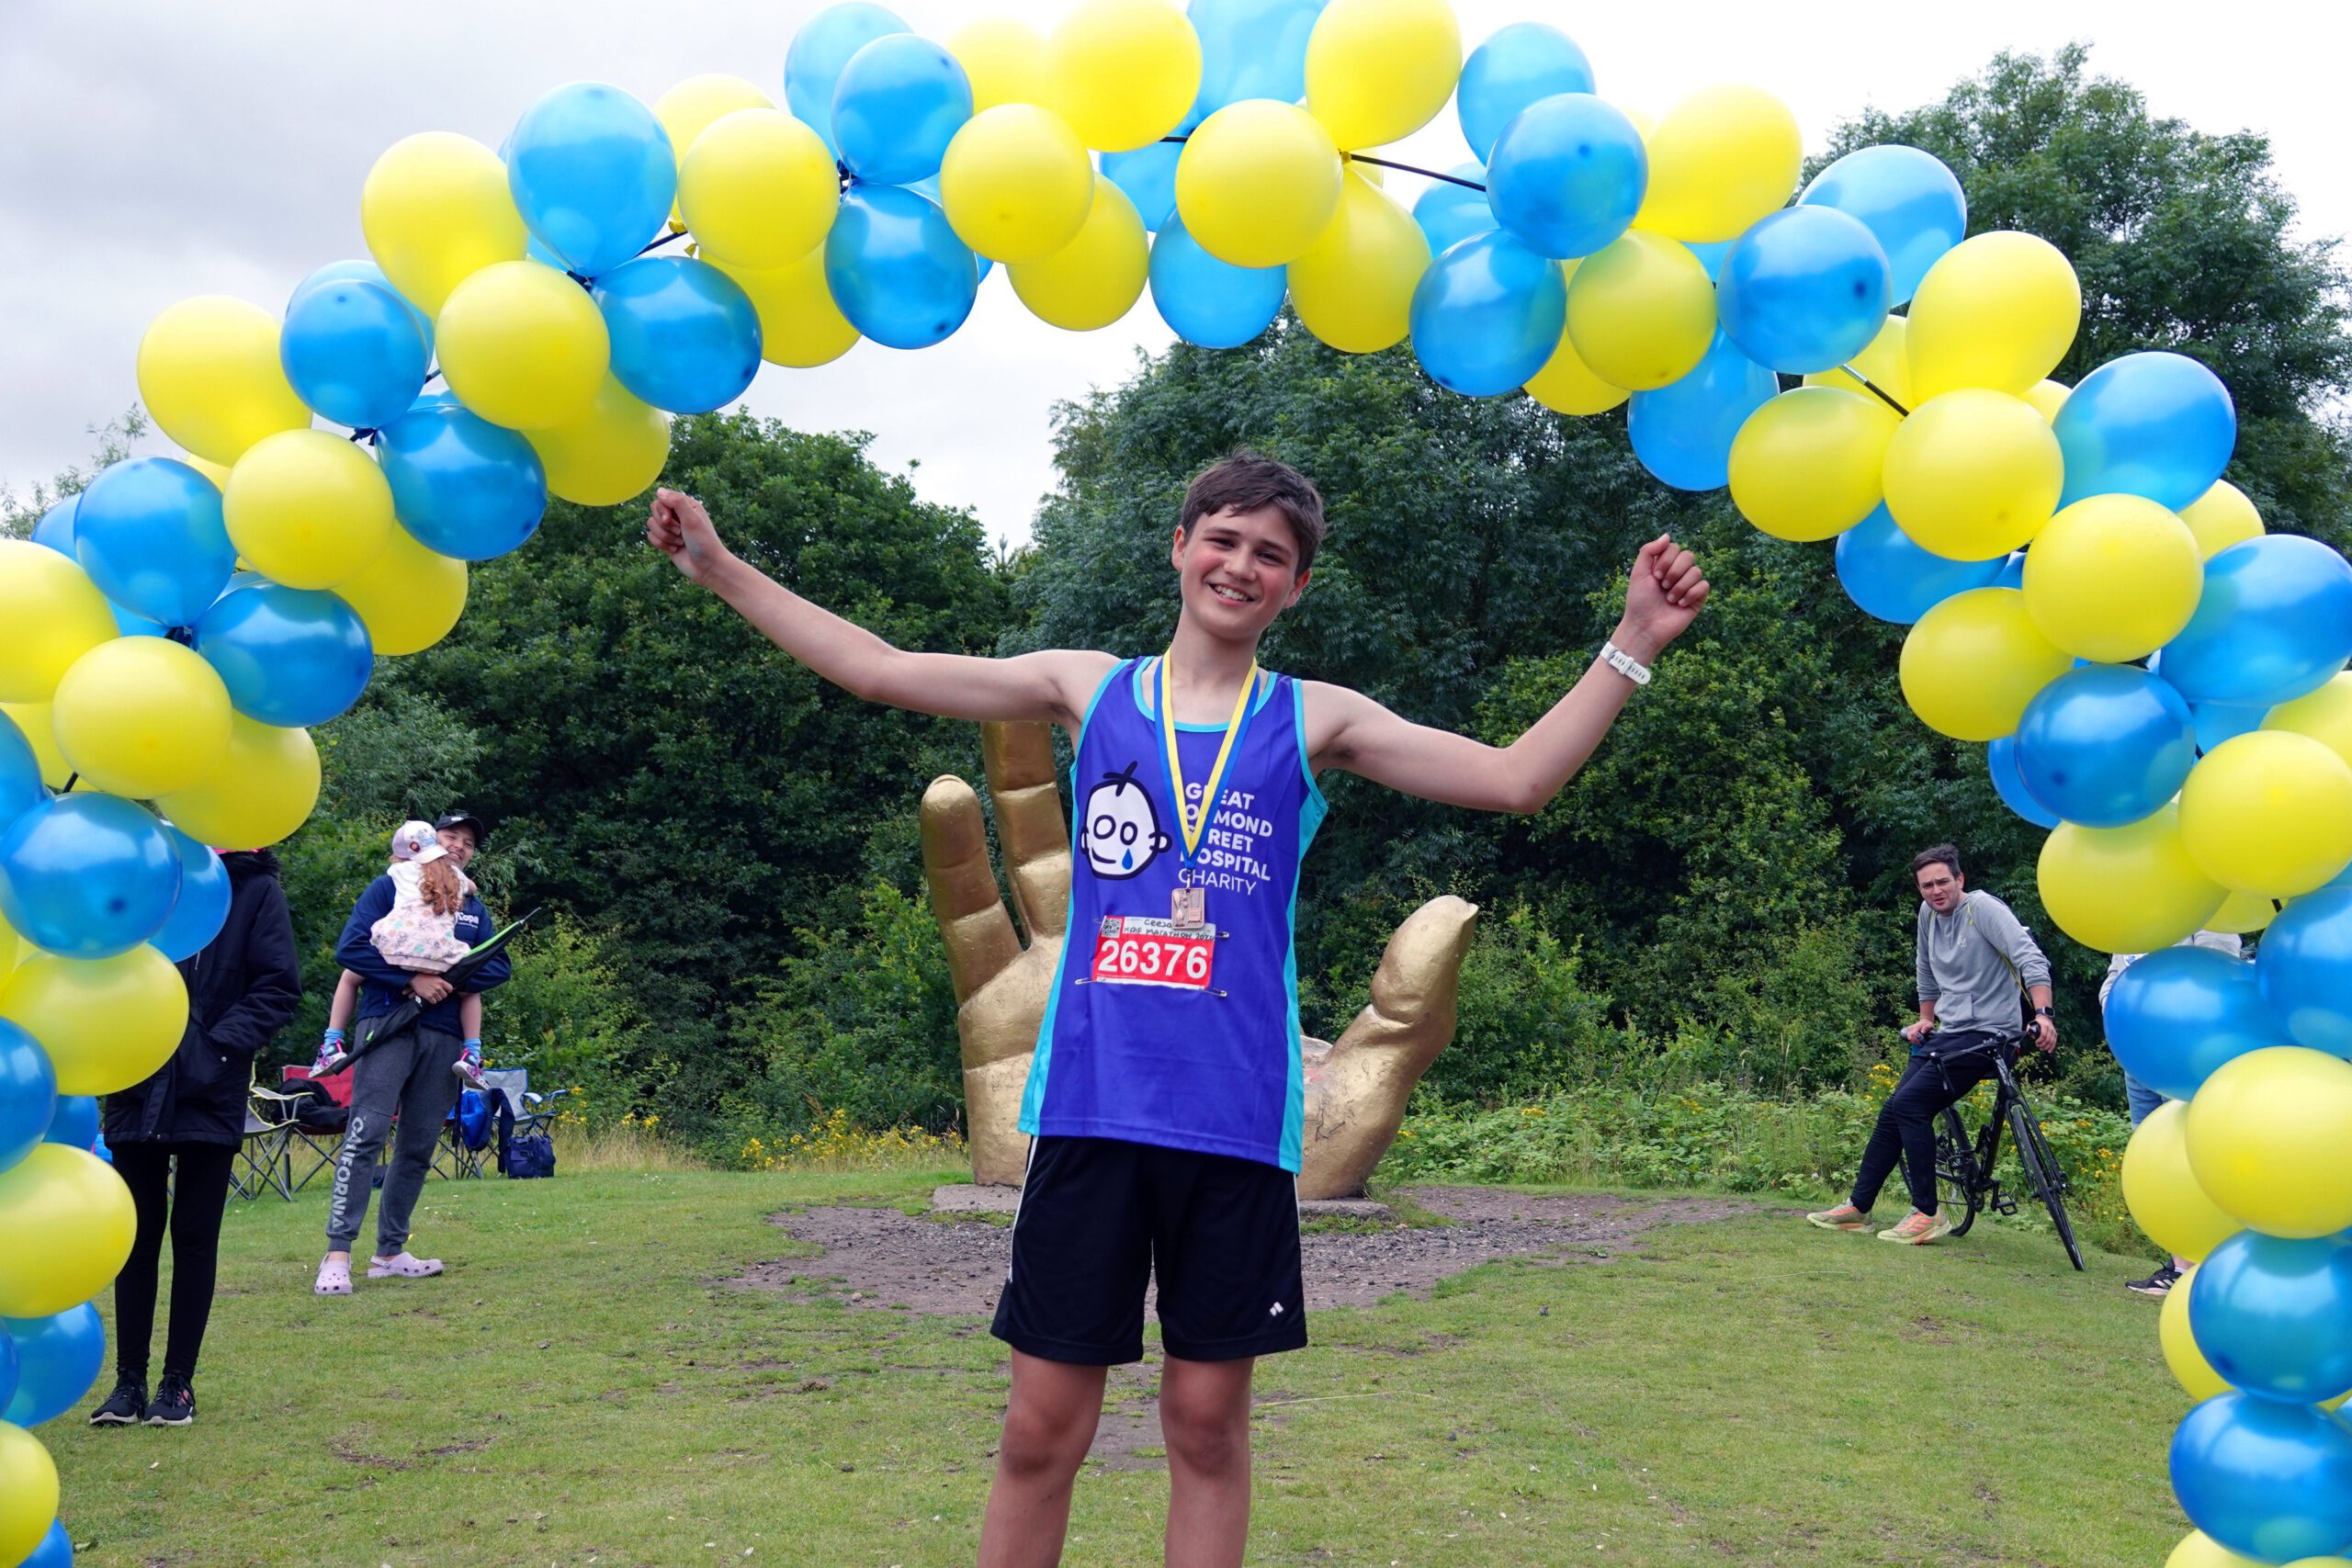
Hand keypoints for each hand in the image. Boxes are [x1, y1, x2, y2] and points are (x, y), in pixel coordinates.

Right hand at [409, 975, 454, 1003]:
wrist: (415, 979)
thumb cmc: (426, 977)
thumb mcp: (436, 977)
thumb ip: (443, 982)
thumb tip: (452, 988)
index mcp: (441, 982)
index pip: (450, 989)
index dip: (448, 991)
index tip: (446, 991)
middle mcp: (438, 987)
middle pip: (445, 995)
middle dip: (442, 995)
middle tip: (437, 993)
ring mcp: (433, 992)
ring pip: (439, 999)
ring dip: (437, 998)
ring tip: (433, 995)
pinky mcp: (428, 996)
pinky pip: (434, 1002)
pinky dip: (432, 1001)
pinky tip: (430, 997)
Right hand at [645, 488, 734, 584]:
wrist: (708, 567)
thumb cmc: (704, 542)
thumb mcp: (692, 519)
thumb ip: (677, 502)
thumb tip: (659, 490)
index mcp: (687, 505)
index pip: (662, 497)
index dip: (662, 509)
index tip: (669, 519)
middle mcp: (678, 515)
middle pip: (654, 509)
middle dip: (664, 524)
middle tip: (680, 532)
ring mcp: (671, 528)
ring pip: (651, 524)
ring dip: (665, 536)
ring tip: (680, 543)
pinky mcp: (666, 541)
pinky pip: (651, 537)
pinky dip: (661, 544)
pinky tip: (675, 550)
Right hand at [921, 722, 1479, 1196]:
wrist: (1172, 1262)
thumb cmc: (1272, 1184)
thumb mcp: (1363, 1095)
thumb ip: (1408, 1009)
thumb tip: (1461, 906)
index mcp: (1214, 945)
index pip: (1218, 835)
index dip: (1217, 768)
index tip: (1229, 702)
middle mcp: (1133, 943)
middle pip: (1114, 822)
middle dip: (1101, 748)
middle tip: (1105, 669)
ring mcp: (1062, 973)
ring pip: (1034, 852)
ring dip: (1018, 777)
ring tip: (1014, 703)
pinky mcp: (996, 1013)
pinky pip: (967, 920)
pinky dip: (951, 852)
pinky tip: (946, 787)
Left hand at [1613, 534, 1709, 662]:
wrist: (1644, 626)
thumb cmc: (1639, 601)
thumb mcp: (1638, 572)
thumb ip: (1649, 551)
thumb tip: (1667, 535)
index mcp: (1665, 565)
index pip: (1675, 547)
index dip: (1666, 560)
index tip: (1655, 576)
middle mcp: (1678, 573)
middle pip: (1688, 556)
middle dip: (1674, 571)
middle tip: (1662, 586)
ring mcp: (1689, 585)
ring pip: (1696, 571)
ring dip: (1680, 586)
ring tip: (1669, 599)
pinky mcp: (1697, 599)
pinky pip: (1704, 585)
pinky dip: (1691, 594)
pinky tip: (1680, 604)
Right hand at [1901, 1020, 1931, 1045]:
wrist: (1924, 1021)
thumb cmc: (1927, 1024)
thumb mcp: (1929, 1025)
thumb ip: (1926, 1028)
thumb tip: (1922, 1032)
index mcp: (1916, 1027)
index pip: (1913, 1034)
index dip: (1915, 1040)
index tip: (1920, 1043)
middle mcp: (1911, 1028)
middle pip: (1909, 1037)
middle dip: (1914, 1042)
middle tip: (1919, 1044)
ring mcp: (1909, 1029)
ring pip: (1908, 1037)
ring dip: (1912, 1041)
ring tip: (1918, 1042)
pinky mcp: (1909, 1030)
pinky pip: (1908, 1036)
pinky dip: (1911, 1039)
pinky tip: (1916, 1040)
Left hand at [2029, 1015, 2057, 1052]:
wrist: (2045, 1018)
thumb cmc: (2037, 1022)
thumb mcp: (2032, 1023)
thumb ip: (2030, 1029)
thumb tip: (2028, 1035)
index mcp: (2045, 1026)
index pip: (2043, 1035)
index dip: (2040, 1040)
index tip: (2036, 1042)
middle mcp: (2050, 1029)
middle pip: (2048, 1039)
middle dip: (2043, 1044)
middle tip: (2038, 1046)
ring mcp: (2054, 1032)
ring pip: (2052, 1042)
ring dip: (2047, 1047)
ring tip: (2042, 1049)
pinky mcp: (2055, 1034)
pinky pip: (2054, 1042)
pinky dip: (2052, 1047)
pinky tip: (2049, 1051)